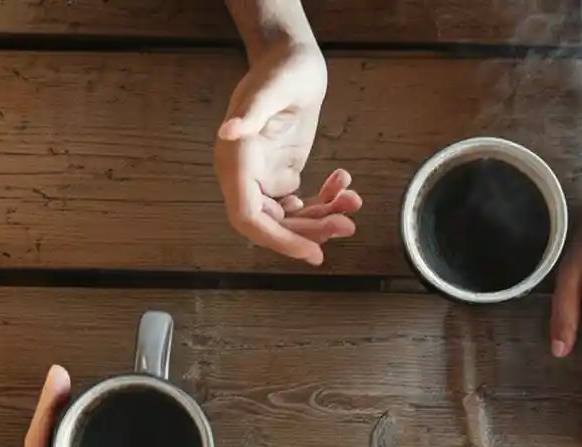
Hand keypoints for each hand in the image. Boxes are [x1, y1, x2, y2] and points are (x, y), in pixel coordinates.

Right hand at [215, 41, 361, 264]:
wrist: (294, 59)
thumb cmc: (282, 69)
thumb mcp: (270, 88)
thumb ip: (250, 112)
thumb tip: (228, 132)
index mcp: (235, 161)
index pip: (248, 217)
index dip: (278, 239)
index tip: (311, 252)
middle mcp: (245, 176)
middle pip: (273, 225)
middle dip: (311, 230)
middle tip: (348, 225)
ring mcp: (265, 178)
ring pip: (290, 219)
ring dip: (323, 218)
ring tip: (353, 201)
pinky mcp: (283, 174)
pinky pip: (302, 204)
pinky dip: (325, 202)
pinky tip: (344, 184)